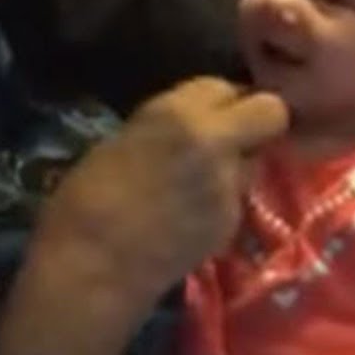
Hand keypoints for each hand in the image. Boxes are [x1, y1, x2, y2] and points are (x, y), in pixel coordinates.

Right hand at [0, 78, 287, 354]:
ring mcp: (230, 187)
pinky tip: (190, 215)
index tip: (205, 111)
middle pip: (270, 112)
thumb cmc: (84, 201)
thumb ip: (165, 126)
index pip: (222, 84)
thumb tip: (187, 125)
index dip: (216, 99)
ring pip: (255, 159)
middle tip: (231, 134)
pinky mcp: (233, 224)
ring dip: (236, 163)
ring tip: (200, 182)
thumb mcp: (120, 142)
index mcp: (178, 115)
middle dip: (257, 118)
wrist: (92, 270)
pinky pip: (237, 197)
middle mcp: (216, 144)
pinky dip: (221, 200)